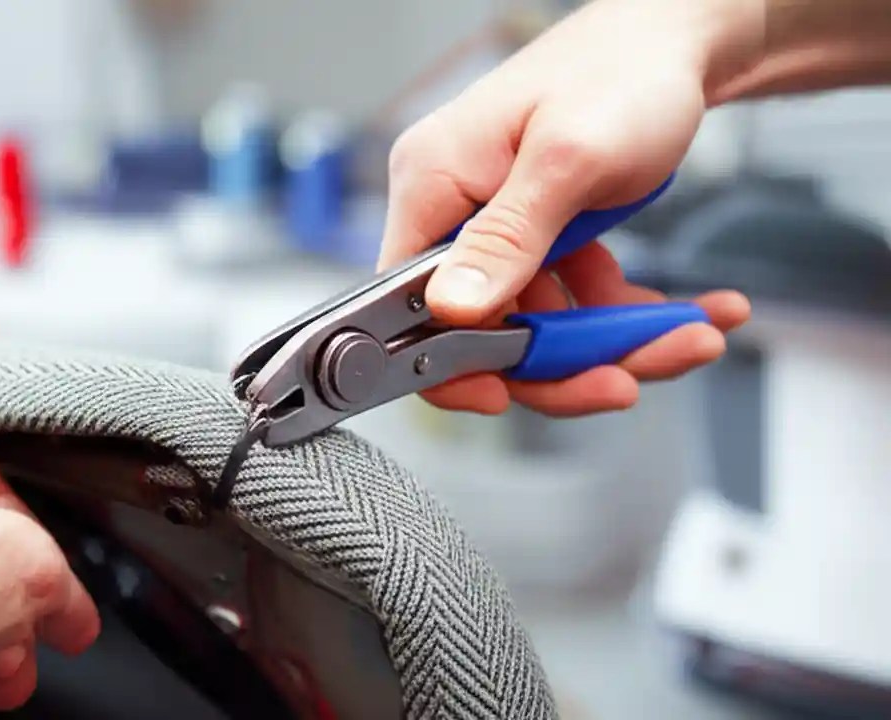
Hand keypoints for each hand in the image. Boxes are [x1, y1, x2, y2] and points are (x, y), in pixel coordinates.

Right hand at [378, 0, 756, 415]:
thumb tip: (448, 309)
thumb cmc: (622, 74)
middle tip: (632, 372)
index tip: (508, 394)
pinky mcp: (538, 237)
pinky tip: (686, 310)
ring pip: (537, 326)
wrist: (679, 42)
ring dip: (615, 342)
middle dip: (566, 359)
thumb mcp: (569, 158)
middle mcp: (454, 212)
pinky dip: (626, 316)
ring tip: (690, 332)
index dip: (453, 362)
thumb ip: (507, 239)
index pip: (407, 305)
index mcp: (433, 185)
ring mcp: (497, 227)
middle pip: (484, 329)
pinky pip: (569, 303)